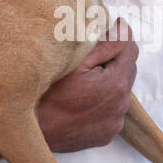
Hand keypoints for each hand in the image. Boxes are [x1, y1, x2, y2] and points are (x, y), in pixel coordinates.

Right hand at [36, 16, 138, 152]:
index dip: (118, 38)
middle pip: (127, 71)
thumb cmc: (47, 93)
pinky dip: (102, 103)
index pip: (131, 49)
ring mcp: (114, 123)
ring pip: (119, 92)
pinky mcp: (105, 135)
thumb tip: (124, 27)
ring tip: (84, 80)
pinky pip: (111, 112)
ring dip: (108, 82)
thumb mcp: (74, 62)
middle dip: (113, 61)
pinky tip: (82, 100)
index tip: (104, 33)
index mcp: (116, 83)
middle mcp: (120, 106)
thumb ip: (106, 43)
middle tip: (89, 57)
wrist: (31, 130)